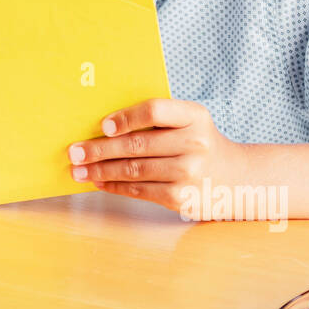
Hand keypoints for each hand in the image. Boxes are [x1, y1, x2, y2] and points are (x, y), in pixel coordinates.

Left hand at [67, 98, 249, 216]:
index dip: (126, 118)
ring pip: (133, 170)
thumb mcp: (189, 122)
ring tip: (79, 170)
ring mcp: (189, 173)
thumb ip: (157, 119)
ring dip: (100, 171)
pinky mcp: (181, 197)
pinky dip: (114, 186)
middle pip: (137, 144)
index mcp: (194, 116)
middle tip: (74, 152)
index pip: (155, 111)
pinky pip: (139, 190)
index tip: (102, 126)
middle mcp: (194, 144)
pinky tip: (98, 182)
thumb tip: (103, 126)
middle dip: (99, 149)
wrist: (234, 178)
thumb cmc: (198, 143)